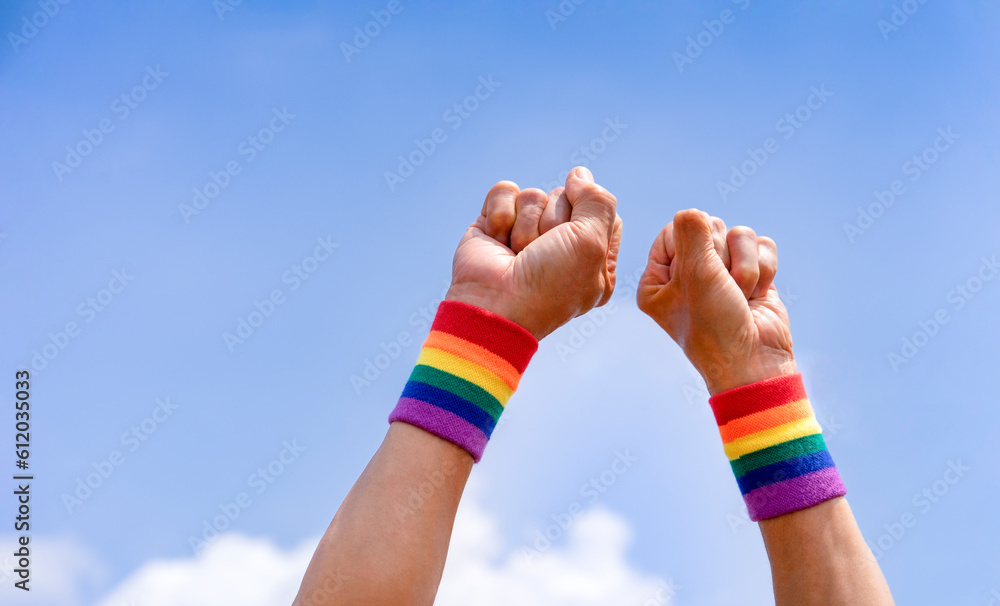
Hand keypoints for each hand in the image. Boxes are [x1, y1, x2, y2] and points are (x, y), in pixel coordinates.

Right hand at [446, 166, 621, 340]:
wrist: (494, 306)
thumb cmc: (548, 284)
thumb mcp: (592, 242)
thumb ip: (597, 201)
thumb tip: (579, 174)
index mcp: (592, 258)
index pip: (601, 210)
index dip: (588, 217)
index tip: (576, 245)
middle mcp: (559, 245)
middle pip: (565, 198)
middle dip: (552, 222)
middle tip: (541, 253)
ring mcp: (525, 234)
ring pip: (533, 195)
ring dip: (524, 225)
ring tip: (517, 254)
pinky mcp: (495, 225)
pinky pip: (504, 191)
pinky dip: (499, 214)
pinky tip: (496, 241)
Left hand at [636, 209, 795, 393]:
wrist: (755, 361)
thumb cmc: (715, 326)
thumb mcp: (695, 275)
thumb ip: (691, 232)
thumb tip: (693, 211)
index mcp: (658, 278)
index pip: (674, 228)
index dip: (693, 243)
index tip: (696, 274)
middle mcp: (686, 273)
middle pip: (708, 227)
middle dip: (722, 257)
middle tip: (721, 289)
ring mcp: (720, 273)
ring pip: (739, 234)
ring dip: (746, 266)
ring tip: (740, 295)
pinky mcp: (751, 275)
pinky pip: (761, 245)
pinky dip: (764, 268)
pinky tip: (758, 294)